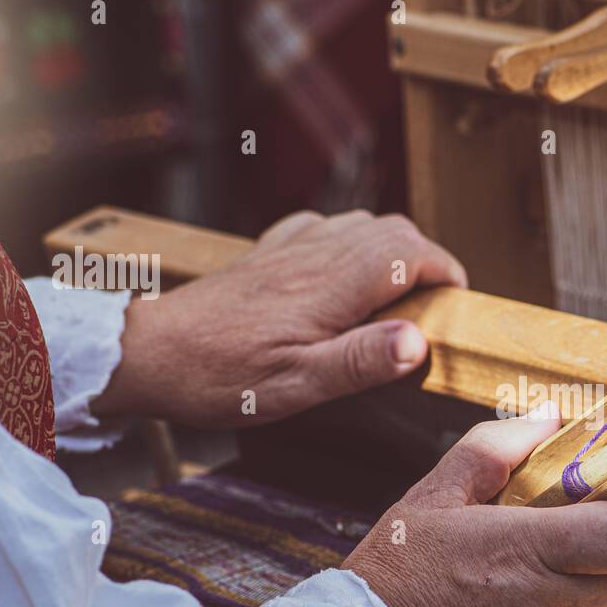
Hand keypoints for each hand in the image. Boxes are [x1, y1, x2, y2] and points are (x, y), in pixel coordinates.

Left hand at [92, 210, 466, 427]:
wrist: (149, 352)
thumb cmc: (221, 375)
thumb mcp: (298, 383)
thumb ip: (362, 361)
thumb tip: (419, 341)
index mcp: (332, 284)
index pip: (411, 252)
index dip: (445, 271)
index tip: (457, 302)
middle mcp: (315, 253)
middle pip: (394, 230)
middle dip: (427, 259)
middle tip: (436, 302)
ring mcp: (291, 248)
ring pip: (362, 223)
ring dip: (393, 248)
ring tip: (400, 293)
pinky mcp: (269, 253)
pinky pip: (324, 227)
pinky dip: (351, 242)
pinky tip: (345, 272)